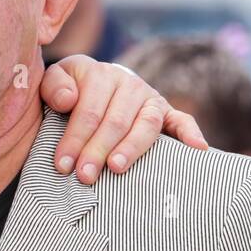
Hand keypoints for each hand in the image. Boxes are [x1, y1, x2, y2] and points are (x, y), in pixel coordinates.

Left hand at [41, 55, 207, 184]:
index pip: (88, 111)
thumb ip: (53, 87)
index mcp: (100, 74)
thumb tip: (68, 100)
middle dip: (97, 150)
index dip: (74, 138)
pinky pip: (182, 120)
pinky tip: (197, 149)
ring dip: (132, 148)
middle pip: (115, 121)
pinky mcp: (166, 112)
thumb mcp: (54, 82)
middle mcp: (128, 83)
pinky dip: (191, 133)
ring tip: (116, 168)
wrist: (90, 84)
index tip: (62, 165)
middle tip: (85, 176)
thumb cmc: (68, 91)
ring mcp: (150, 98)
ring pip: (146, 124)